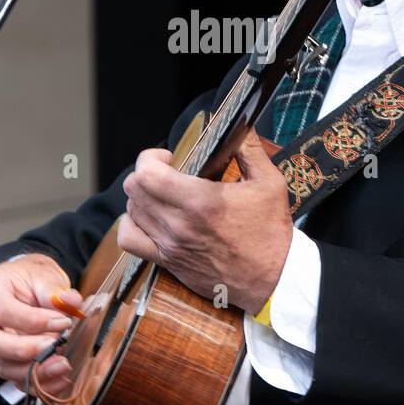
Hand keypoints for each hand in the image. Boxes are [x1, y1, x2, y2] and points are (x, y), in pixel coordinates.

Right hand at [0, 253, 82, 397]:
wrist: (25, 285)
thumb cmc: (30, 278)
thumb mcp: (43, 274)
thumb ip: (55, 290)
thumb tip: (71, 301)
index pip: (1, 311)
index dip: (33, 321)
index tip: (63, 322)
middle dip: (24, 350)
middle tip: (55, 347)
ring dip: (33, 371)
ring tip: (62, 365)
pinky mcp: (0, 359)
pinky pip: (13, 378)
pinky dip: (37, 382)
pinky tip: (60, 379)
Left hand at [117, 129, 292, 314]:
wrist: (273, 280)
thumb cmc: (271, 232)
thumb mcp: (270, 183)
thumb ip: (250, 149)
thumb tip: (239, 124)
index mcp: (202, 202)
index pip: (147, 174)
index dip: (150, 158)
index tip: (170, 158)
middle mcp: (180, 225)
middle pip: (134, 189)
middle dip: (146, 173)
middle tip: (167, 174)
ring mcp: (171, 246)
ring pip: (131, 211)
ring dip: (141, 197)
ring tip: (161, 195)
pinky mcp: (168, 263)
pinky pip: (130, 241)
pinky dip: (131, 225)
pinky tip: (147, 219)